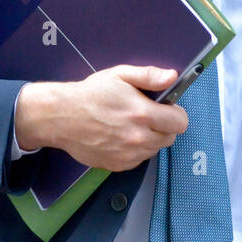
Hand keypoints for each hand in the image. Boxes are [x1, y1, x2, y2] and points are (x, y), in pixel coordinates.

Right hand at [14, 66, 188, 171]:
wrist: (62, 117)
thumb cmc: (91, 94)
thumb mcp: (120, 75)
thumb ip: (149, 76)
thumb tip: (172, 77)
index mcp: (142, 114)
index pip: (180, 122)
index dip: (175, 114)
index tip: (166, 109)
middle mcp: (138, 138)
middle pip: (170, 138)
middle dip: (163, 126)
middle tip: (146, 116)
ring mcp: (129, 155)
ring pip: (155, 149)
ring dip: (150, 139)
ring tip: (131, 125)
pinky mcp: (119, 165)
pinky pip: (139, 159)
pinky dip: (136, 150)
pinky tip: (121, 137)